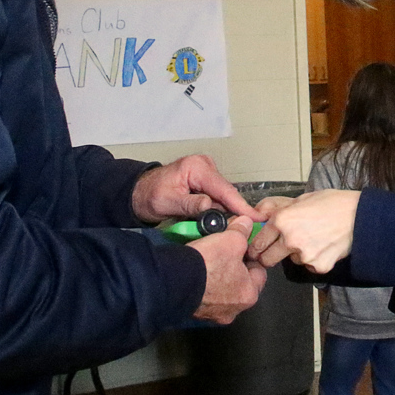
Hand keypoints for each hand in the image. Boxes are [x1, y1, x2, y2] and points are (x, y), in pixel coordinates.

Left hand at [131, 155, 260, 222]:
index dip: (240, 205)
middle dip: (237, 210)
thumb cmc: (150, 195)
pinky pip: (218, 196)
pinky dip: (221, 208)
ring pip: (224, 195)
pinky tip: (227, 220)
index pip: (224, 188)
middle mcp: (205, 166)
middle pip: (227, 192)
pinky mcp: (206, 181)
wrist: (140, 193)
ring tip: (239, 227)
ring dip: (229, 211)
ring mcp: (206, 172)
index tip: (255, 218)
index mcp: (197, 167)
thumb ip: (190, 204)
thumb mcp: (167, 202)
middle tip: (249, 229)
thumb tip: (209, 206)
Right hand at [190, 216, 266, 323]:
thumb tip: (245, 225)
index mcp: (249, 295)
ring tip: (209, 259)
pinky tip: (197, 271)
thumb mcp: (232, 239)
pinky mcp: (196, 312)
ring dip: (217, 276)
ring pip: (222, 290)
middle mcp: (234, 309)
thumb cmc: (207, 264)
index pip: (259, 272)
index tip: (243, 246)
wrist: (173, 281)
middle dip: (234, 266)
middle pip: (240, 282)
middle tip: (225, 251)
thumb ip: (243, 232)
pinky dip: (203, 284)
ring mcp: (214, 314)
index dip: (251, 255)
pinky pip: (205, 295)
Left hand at [249, 189, 358, 271]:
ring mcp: (304, 255)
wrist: (360, 216)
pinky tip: (322, 246)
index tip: (258, 247)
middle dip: (269, 255)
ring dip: (295, 254)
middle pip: (267, 260)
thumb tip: (256, 214)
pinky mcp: (318, 266)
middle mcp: (290, 240)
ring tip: (312, 238)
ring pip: (290, 261)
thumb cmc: (331, 203)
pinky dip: (313, 259)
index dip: (256, 245)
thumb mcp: (300, 198)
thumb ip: (275, 207)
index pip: (257, 242)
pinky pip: (308, 266)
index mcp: (282, 220)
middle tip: (278, 248)